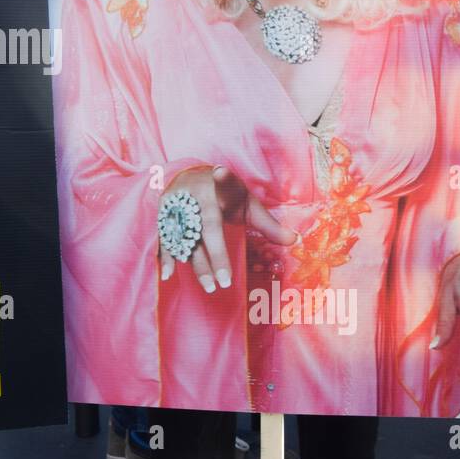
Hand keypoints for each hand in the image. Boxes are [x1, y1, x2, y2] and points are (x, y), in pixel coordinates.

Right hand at [158, 165, 296, 293]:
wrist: (188, 176)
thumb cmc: (223, 194)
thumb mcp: (245, 202)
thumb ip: (267, 223)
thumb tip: (295, 240)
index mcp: (219, 187)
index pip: (224, 184)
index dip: (223, 178)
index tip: (220, 172)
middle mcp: (196, 195)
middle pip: (206, 227)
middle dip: (215, 255)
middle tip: (224, 282)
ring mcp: (177, 207)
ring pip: (187, 239)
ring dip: (197, 264)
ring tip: (209, 287)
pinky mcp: (164, 217)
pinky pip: (166, 239)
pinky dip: (167, 258)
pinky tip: (168, 275)